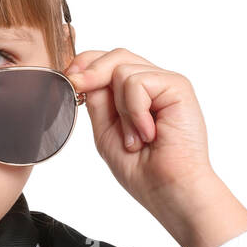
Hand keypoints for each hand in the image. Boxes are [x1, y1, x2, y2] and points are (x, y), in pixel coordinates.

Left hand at [65, 48, 246, 246]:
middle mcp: (154, 84)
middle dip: (91, 72)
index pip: (108, 62)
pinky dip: (135, 111)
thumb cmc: (143, 169)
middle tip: (78, 89)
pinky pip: (138, 82)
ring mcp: (166, 83)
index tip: (69, 80)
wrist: (169, 190)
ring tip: (135, 138)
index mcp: (137, 94)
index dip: (85, 65)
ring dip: (121, 110)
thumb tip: (81, 73)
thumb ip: (97, 100)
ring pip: (122, 69)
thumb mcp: (106, 131)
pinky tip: (149, 133)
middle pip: (116, 56)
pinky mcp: (178, 86)